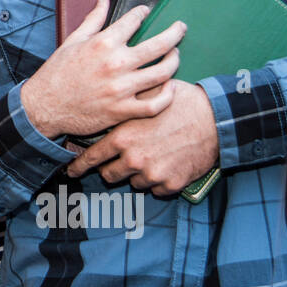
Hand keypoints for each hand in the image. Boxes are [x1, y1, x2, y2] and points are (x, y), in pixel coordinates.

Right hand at [21, 0, 184, 139]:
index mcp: (102, 44)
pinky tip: (170, 87)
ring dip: (175, 61)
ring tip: (176, 55)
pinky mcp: (122, 110)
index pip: (133, 20)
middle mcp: (115, 64)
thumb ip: (93, 20)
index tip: (146, 12)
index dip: (142, 13)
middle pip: (159, 45)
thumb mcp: (72, 41)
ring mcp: (121, 89)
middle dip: (175, 33)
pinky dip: (167, 96)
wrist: (44, 107)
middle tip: (181, 28)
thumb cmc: (57, 73)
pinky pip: (155, 105)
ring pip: (163, 73)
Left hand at [64, 80, 218, 195]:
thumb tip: (104, 105)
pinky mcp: (171, 184)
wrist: (215, 119)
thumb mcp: (146, 97)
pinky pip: (156, 189)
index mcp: (123, 137)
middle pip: (110, 175)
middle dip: (111, 169)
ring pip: (133, 182)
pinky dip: (158, 180)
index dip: (79, 165)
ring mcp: (152, 174)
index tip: (71, 171)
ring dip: (137, 174)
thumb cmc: (181, 103)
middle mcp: (134, 159)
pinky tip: (166, 164)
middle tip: (117, 162)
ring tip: (151, 157)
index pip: (92, 157)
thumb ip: (123, 106)